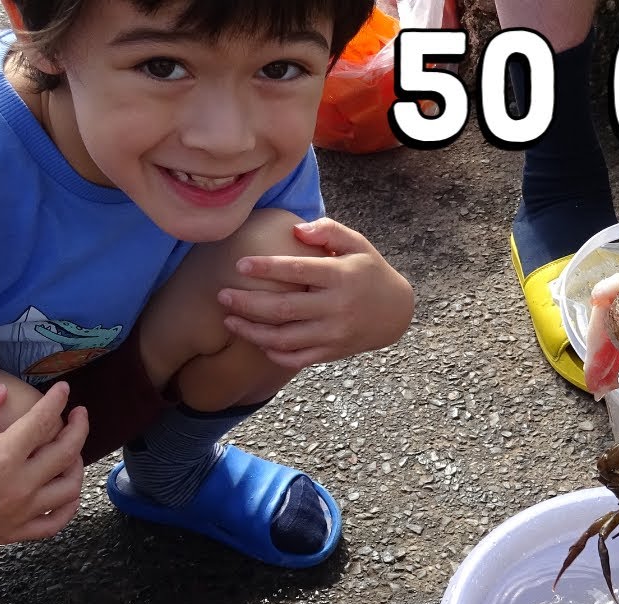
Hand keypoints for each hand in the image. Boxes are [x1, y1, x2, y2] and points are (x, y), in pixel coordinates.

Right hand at [0, 382, 87, 571]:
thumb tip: (1, 390)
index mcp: (2, 458)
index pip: (43, 422)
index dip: (57, 401)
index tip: (63, 389)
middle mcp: (19, 487)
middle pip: (67, 453)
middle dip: (78, 428)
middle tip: (79, 413)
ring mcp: (19, 514)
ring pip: (69, 488)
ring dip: (78, 465)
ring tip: (72, 450)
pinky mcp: (12, 534)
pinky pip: (54, 523)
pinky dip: (69, 507)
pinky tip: (68, 492)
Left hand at [217, 218, 414, 367]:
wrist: (396, 312)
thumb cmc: (369, 271)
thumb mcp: (357, 243)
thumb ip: (328, 230)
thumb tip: (297, 230)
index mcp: (340, 276)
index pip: (297, 271)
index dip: (267, 268)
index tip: (240, 265)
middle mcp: (336, 308)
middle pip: (283, 309)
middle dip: (248, 303)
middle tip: (222, 295)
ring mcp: (334, 334)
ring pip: (284, 338)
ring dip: (252, 332)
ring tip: (229, 320)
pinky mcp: (332, 353)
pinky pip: (297, 358)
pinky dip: (273, 354)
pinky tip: (257, 341)